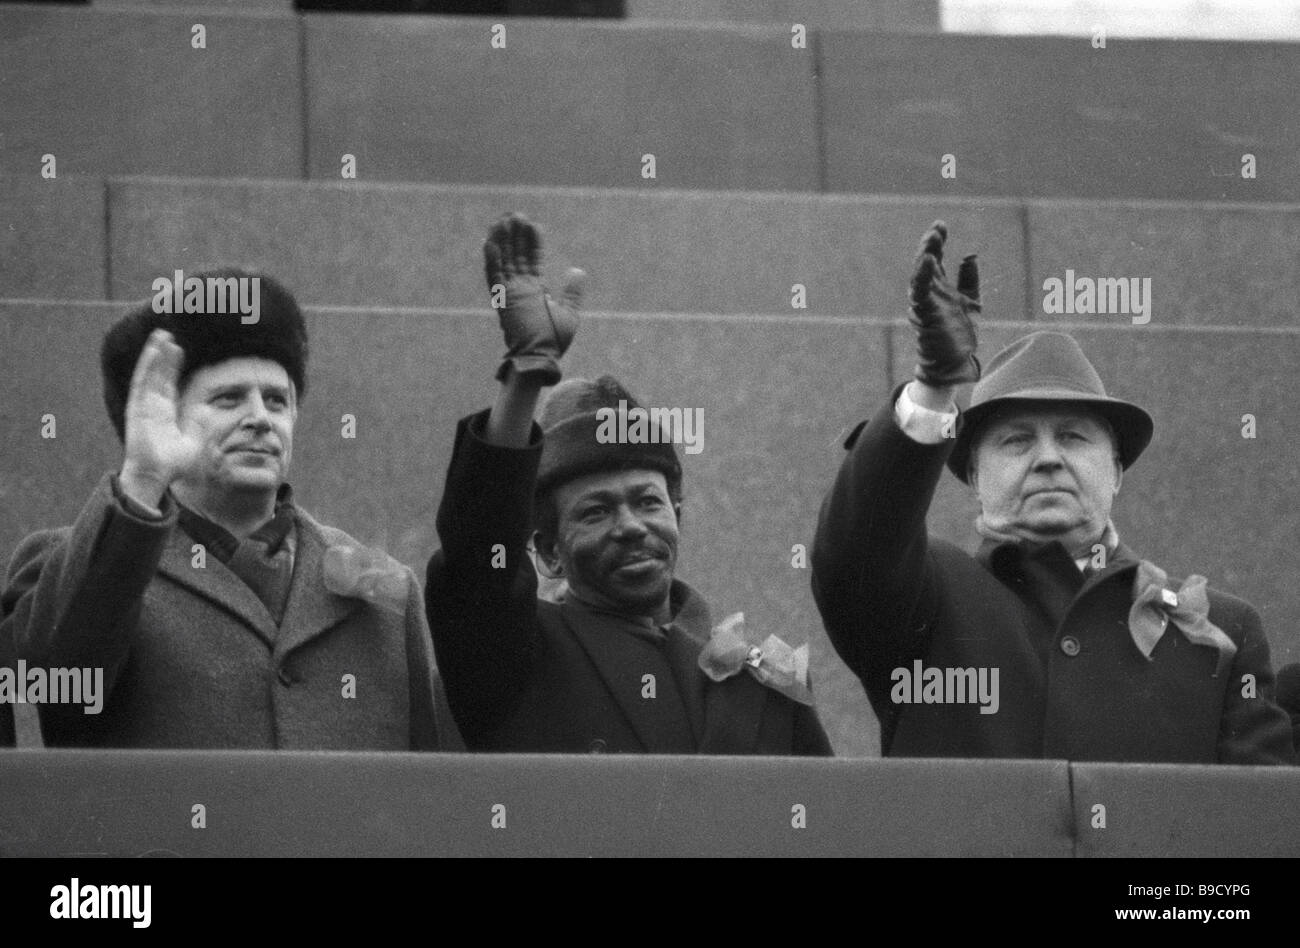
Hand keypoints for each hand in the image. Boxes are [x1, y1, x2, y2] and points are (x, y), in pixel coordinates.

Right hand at [120, 330, 203, 506]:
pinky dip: (148, 365)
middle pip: (159, 374)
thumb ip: (205, 428)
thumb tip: (218, 420)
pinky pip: (143, 381)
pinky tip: (154, 350)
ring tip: (161, 335)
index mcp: (165, 413)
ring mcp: (144, 405)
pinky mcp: (137, 407)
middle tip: (170, 336)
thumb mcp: (195, 441)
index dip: (173, 366)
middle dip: (165, 356)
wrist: (157, 473)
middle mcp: (153, 406)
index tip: (179, 350)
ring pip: (150, 373)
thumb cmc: (174, 464)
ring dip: (155, 354)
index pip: (169, 383)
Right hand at [484, 213, 583, 384]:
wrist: (541, 356)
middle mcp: (520, 288)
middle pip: (516, 255)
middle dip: (516, 235)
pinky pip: (494, 276)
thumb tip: (578, 270)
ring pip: (503, 261)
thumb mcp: (569, 311)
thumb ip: (572, 291)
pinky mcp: (502, 299)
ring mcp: (510, 293)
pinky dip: (492, 260)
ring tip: (502, 220)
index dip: (532, 242)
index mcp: (534, 289)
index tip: (533, 224)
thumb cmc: (554, 339)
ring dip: (502, 241)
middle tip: (515, 214)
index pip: (532, 259)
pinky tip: (490, 242)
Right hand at [908, 221, 980, 386]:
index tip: (941, 225)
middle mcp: (929, 292)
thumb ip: (969, 279)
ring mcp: (925, 302)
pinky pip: (920, 290)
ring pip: (919, 274)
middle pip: (925, 263)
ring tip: (931, 239)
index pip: (934, 259)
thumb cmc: (959, 335)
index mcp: (938, 287)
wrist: (955, 362)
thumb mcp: (970, 300)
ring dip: (925, 255)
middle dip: (929, 244)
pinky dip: (922, 274)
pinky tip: (927, 259)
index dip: (937, 242)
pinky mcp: (924, 313)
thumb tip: (970, 255)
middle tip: (937, 228)